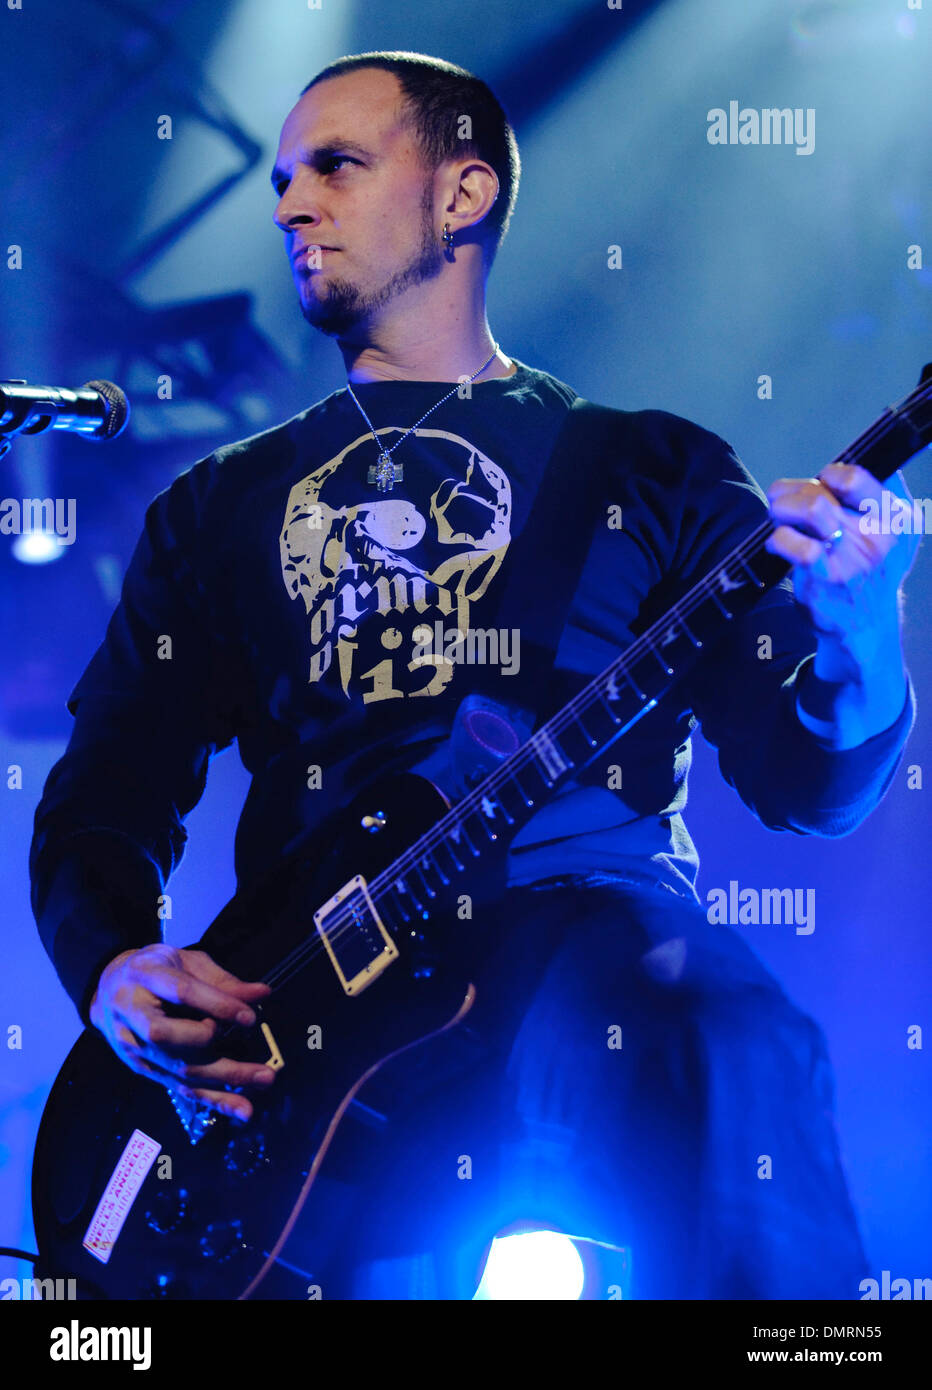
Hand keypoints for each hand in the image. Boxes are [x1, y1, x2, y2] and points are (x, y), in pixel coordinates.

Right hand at [89, 944, 274, 1121]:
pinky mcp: (141, 1067)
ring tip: (260, 1085)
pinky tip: (237, 1106)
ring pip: (177, 1068)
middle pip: (171, 1038)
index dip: (217, 1004)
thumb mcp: (186, 961)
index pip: (182, 992)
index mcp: (146, 975)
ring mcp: (134, 1045)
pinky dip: (210, 1097)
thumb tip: (261, 993)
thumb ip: (221, 979)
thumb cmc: (155, 970)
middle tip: (264, 1069)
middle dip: (217, 1055)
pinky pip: (177, 1085)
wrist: (107, 989)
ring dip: (222, 1083)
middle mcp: (134, 1012)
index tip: (250, 1018)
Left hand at [765, 462, 919, 743]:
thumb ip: (881, 495)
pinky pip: (791, 543)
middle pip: (822, 492)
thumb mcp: (895, 532)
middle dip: (791, 491)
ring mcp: (851, 559)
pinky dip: (777, 538)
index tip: (819, 482)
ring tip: (777, 516)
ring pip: (808, 510)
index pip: (856, 476)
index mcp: (897, 517)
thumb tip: (848, 461)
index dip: (828, 474)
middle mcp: (878, 537)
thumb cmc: (873, 571)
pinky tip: (778, 544)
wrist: (868, 626)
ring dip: (781, 509)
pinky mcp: (824, 578)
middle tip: (780, 499)